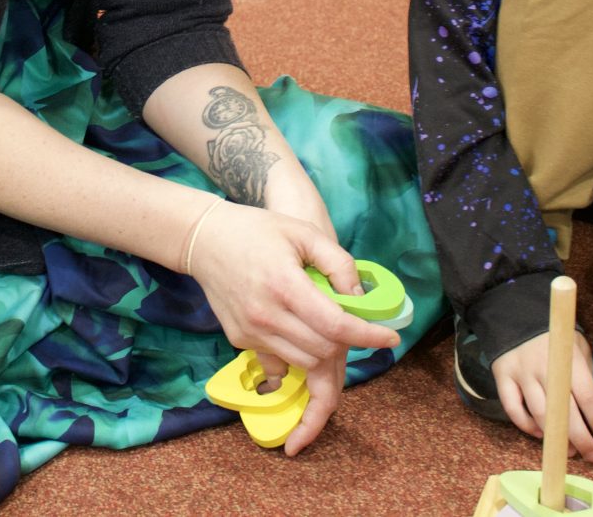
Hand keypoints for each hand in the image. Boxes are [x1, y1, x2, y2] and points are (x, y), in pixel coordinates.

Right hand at [185, 201, 397, 456]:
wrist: (203, 240)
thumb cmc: (257, 229)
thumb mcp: (304, 233)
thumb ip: (338, 264)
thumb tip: (360, 300)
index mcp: (285, 285)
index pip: (336, 326)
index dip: (368, 336)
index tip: (390, 339)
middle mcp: (266, 316)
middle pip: (325, 351)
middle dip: (347, 342)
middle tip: (355, 326)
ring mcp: (250, 332)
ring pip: (306, 364)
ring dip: (325, 351)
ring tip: (327, 327)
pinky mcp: (239, 340)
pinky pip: (281, 362)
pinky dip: (298, 354)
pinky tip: (300, 332)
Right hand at [490, 329, 592, 461]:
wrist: (515, 315)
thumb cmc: (554, 337)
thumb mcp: (578, 347)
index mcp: (567, 358)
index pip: (587, 396)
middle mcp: (544, 367)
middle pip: (564, 412)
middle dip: (582, 439)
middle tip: (592, 455)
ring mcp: (521, 373)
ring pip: (540, 416)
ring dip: (557, 439)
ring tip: (570, 452)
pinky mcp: (502, 377)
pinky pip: (513, 410)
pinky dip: (527, 426)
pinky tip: (541, 434)